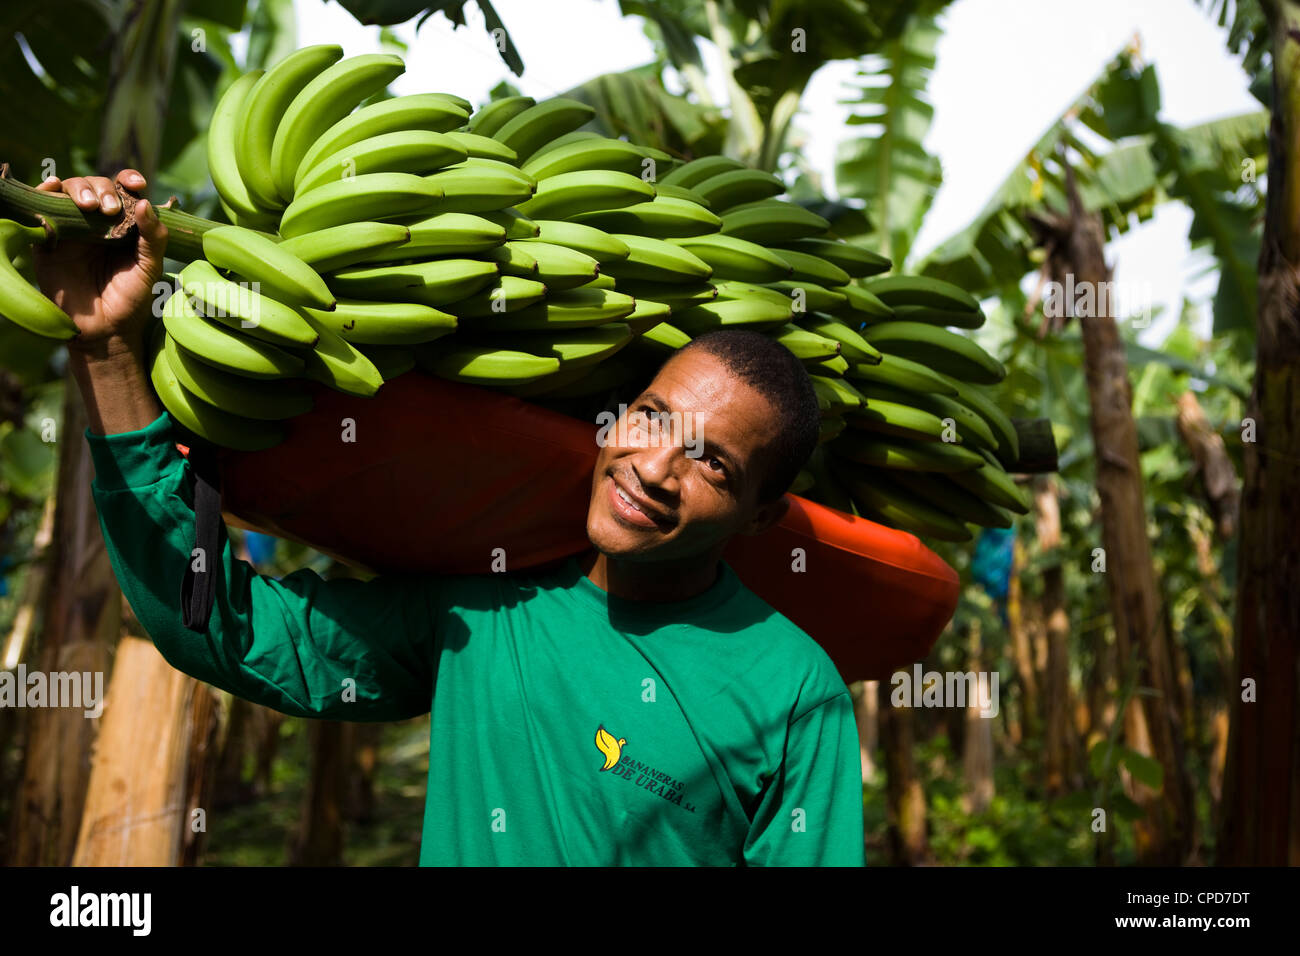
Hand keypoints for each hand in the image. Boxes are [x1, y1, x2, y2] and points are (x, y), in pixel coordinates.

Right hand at [32, 169, 167, 348]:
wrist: (105, 329)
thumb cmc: (131, 299)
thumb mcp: (150, 267)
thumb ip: (154, 237)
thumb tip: (146, 203)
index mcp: (123, 224)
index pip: (124, 190)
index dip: (128, 180)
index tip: (136, 184)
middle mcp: (96, 221)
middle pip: (94, 185)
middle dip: (103, 189)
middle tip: (110, 210)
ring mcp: (70, 229)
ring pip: (68, 191)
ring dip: (78, 189)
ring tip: (89, 206)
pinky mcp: (47, 240)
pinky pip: (40, 209)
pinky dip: (44, 192)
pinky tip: (51, 187)